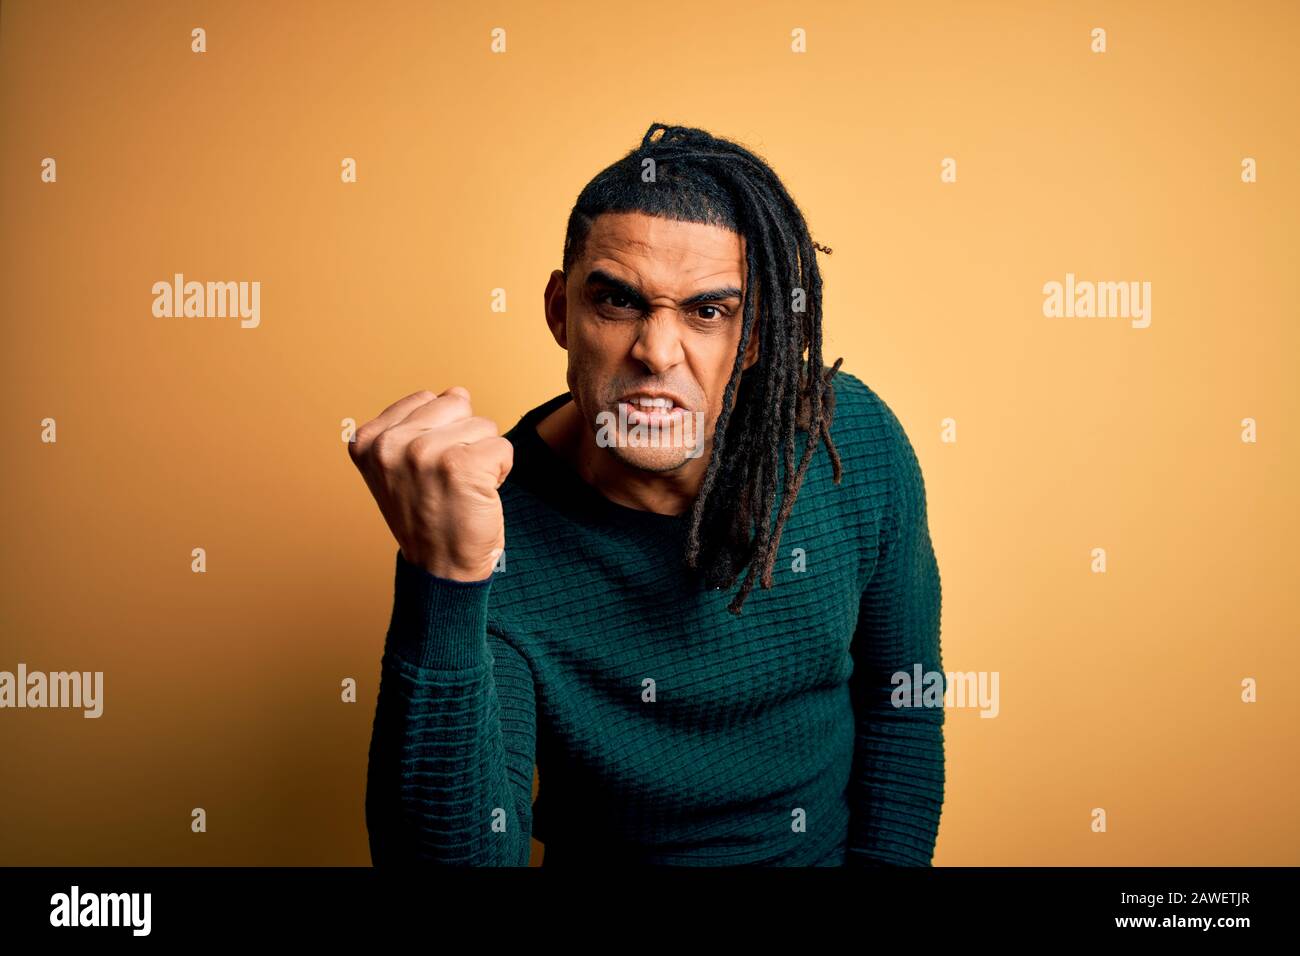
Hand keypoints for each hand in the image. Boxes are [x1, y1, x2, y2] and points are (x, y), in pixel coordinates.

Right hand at [349, 386, 511, 581]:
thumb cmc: (428, 518)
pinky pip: (502, 447)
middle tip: (448, 480)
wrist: (441, 570)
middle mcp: (389, 444)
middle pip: (456, 404)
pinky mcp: (460, 466)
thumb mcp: (398, 468)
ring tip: (462, 490)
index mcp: (368, 440)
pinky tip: (479, 496)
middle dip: (463, 438)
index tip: (427, 471)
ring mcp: (422, 453)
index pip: (427, 398)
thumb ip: (416, 425)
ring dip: (482, 457)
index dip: (439, 432)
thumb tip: (456, 391)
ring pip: (483, 425)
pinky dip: (500, 471)